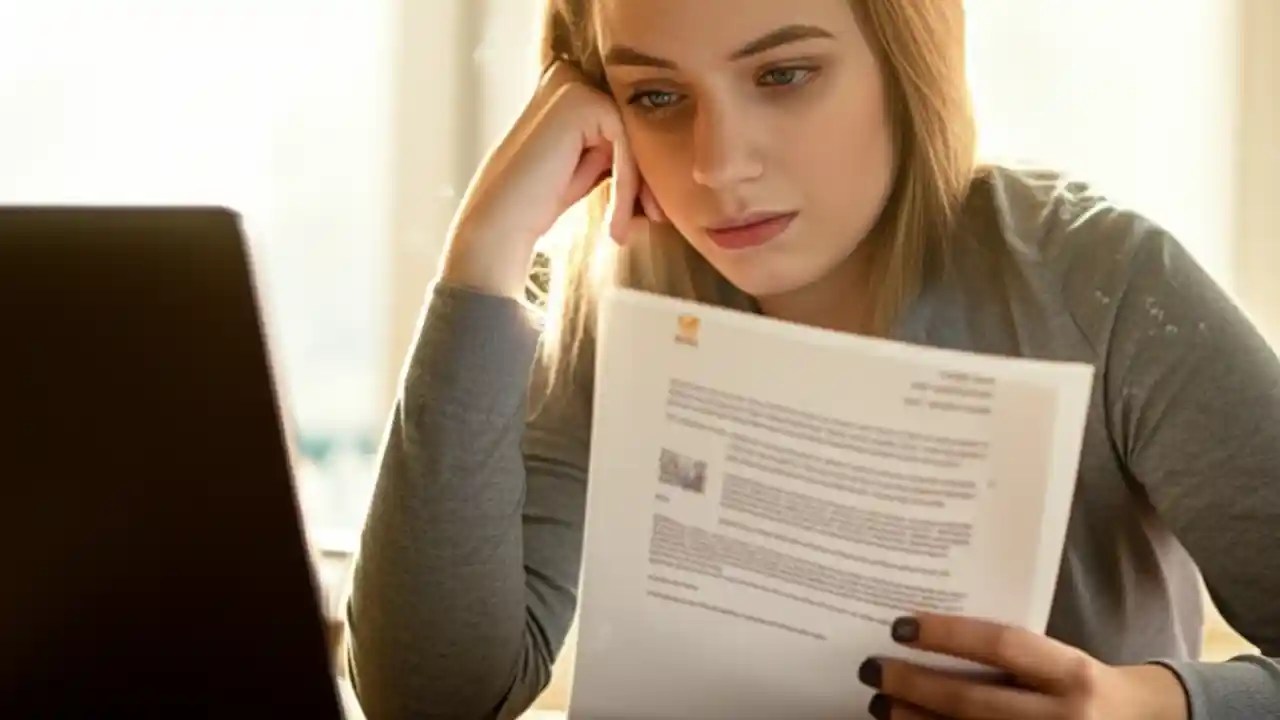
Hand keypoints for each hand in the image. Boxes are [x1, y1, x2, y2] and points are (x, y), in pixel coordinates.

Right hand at [441, 60, 664, 296]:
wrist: (500, 221)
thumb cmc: (539, 200)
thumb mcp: (589, 164)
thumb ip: (617, 147)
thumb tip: (665, 154)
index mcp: (567, 89)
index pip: (624, 124)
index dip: (640, 169)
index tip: (647, 212)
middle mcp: (568, 77)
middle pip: (633, 128)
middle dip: (646, 177)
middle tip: (652, 219)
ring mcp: (573, 85)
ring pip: (634, 139)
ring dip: (637, 189)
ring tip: (625, 230)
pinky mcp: (581, 102)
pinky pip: (626, 146)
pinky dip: (626, 189)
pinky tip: (614, 225)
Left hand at [857, 613, 1189, 718]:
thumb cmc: (1080, 684)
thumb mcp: (1058, 660)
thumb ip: (1008, 653)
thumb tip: (926, 634)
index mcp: (1072, 674)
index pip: (1002, 646)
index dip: (949, 634)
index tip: (901, 626)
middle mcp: (1064, 718)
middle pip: (973, 702)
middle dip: (915, 686)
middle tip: (871, 669)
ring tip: (878, 705)